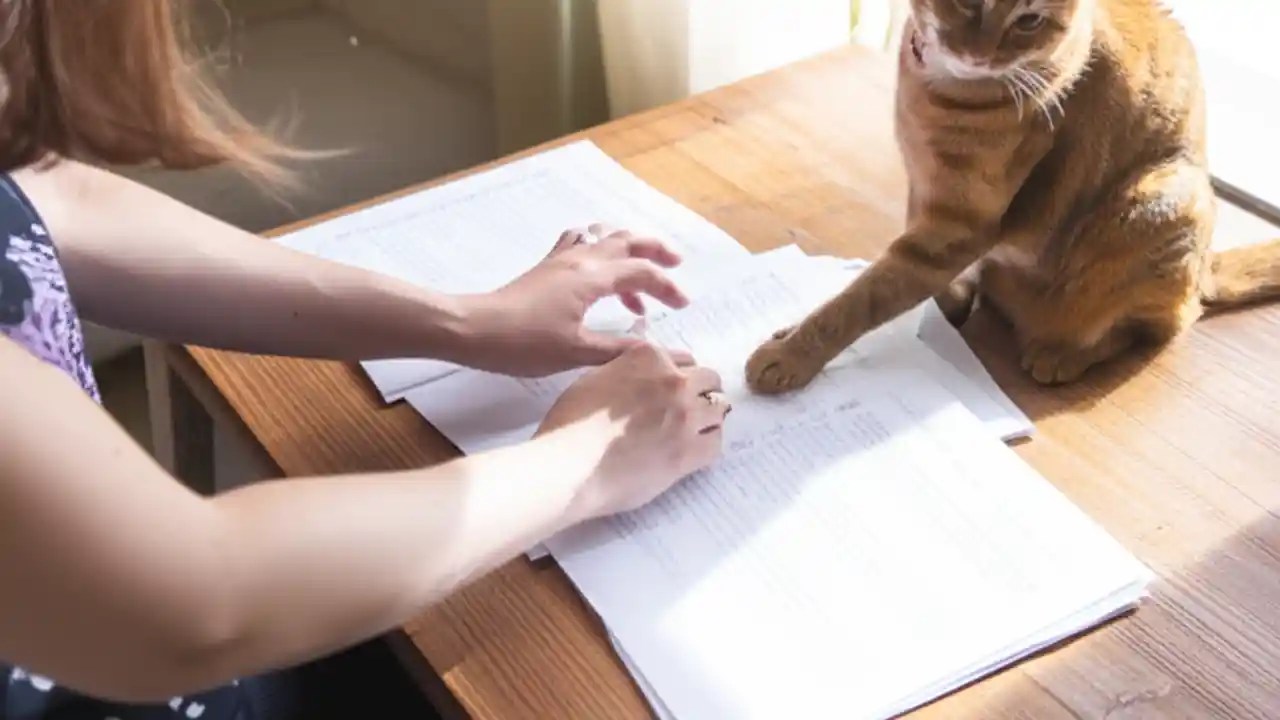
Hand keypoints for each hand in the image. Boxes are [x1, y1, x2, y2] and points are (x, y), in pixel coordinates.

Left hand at [458, 225, 692, 375]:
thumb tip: (660, 352)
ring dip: (629, 249)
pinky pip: (580, 244)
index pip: (642, 273)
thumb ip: (621, 350)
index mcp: (591, 278)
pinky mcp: (546, 267)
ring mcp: (561, 260)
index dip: (668, 287)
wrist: (473, 329)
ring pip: (604, 238)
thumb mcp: (577, 352)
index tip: (683, 305)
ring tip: (642, 277)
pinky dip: (600, 251)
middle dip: (656, 250)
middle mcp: (579, 260)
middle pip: (627, 240)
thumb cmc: (523, 343)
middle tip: (677, 266)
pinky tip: (599, 272)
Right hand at [538, 344, 729, 521]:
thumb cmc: (570, 423)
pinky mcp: (690, 451)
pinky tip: (692, 453)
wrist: (571, 465)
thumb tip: (639, 376)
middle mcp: (674, 381)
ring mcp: (686, 416)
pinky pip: (716, 443)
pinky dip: (707, 446)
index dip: (678, 376)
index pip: (683, 359)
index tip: (673, 390)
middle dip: (701, 393)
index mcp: (649, 357)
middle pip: (709, 380)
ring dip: (707, 419)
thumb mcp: (593, 378)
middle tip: (687, 411)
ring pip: (719, 410)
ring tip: (692, 433)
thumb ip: (625, 371)